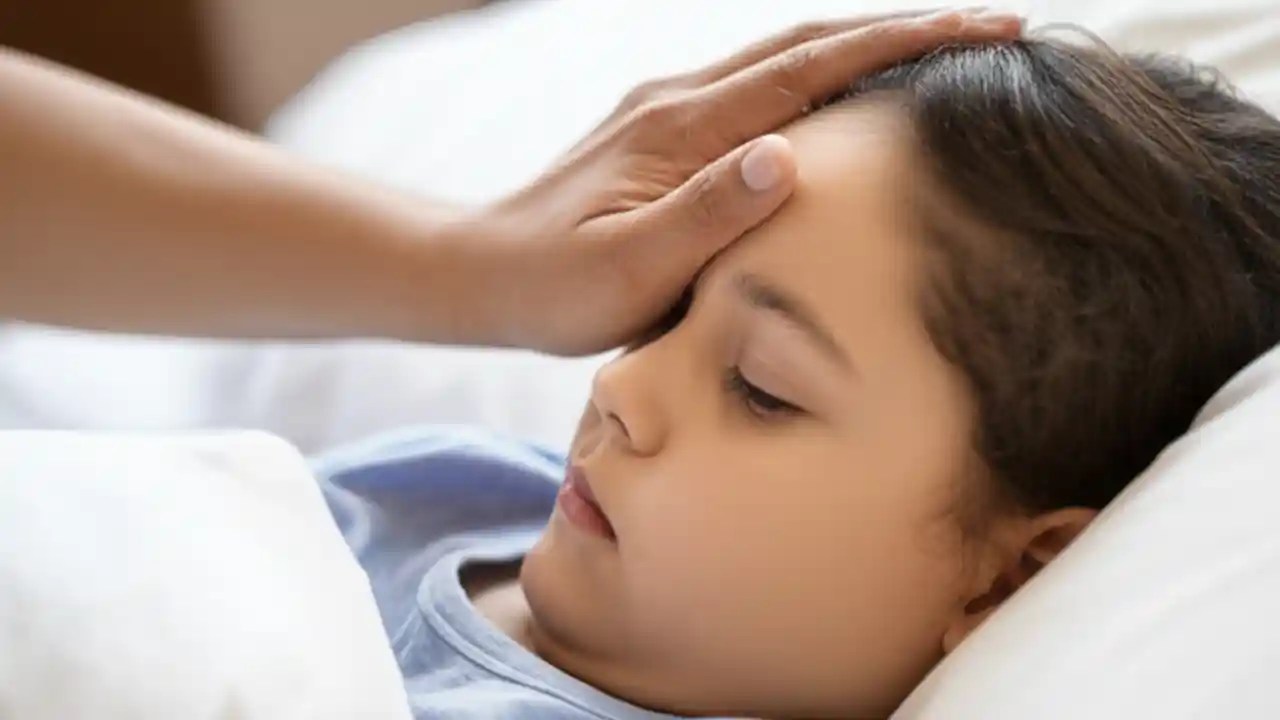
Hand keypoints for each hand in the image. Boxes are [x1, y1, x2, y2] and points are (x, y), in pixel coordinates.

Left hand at [468, 8, 1021, 354]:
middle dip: (908, 29)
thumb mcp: (628, 270)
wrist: (480, 273)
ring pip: (787, 57)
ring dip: (868, 45)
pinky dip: (822, 77)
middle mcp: (681, 100)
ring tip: (947, 54)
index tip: (991, 30)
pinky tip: (850, 97)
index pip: (814, 66)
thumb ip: (705, 214)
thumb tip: (787, 154)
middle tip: (999, 30)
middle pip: (811, 42)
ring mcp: (670, 109)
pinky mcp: (663, 130)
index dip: (906, 42)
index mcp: (684, 128)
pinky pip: (760, 86)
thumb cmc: (553, 288)